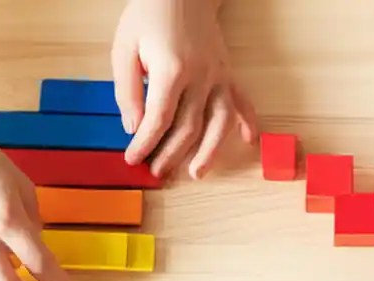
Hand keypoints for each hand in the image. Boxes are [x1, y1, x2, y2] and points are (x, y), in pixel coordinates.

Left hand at [112, 0, 257, 178]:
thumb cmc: (150, 15)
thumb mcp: (125, 47)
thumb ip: (127, 90)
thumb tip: (133, 127)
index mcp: (171, 69)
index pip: (159, 119)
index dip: (145, 143)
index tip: (132, 158)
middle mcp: (200, 75)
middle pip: (189, 127)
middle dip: (171, 155)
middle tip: (156, 172)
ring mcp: (218, 75)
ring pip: (219, 122)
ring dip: (210, 151)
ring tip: (197, 172)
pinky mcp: (228, 72)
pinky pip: (242, 100)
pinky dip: (249, 121)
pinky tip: (249, 141)